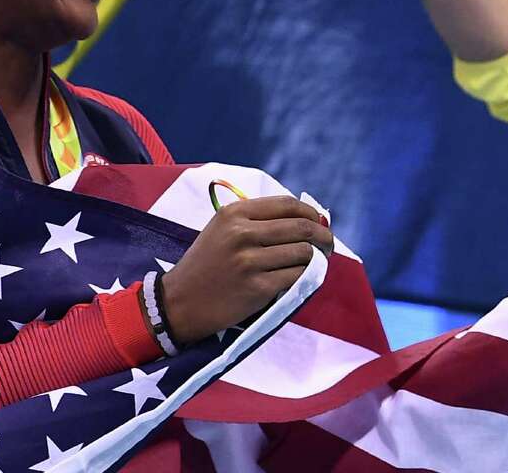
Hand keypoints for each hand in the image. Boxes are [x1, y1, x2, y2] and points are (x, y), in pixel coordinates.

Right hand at [160, 196, 333, 344]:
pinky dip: (305, 277)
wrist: (180, 302)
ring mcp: (250, 262)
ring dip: (316, 259)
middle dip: (323, 236)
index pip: (287, 204)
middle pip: (301, 227)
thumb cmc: (205, 264)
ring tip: (315, 263)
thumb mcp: (221, 229)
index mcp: (233, 213)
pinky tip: (301, 278)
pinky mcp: (257, 288)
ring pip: (303, 252)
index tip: (318, 222)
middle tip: (328, 245)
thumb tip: (304, 218)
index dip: (310, 213)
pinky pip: (296, 277)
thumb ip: (256, 220)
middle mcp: (242, 233)